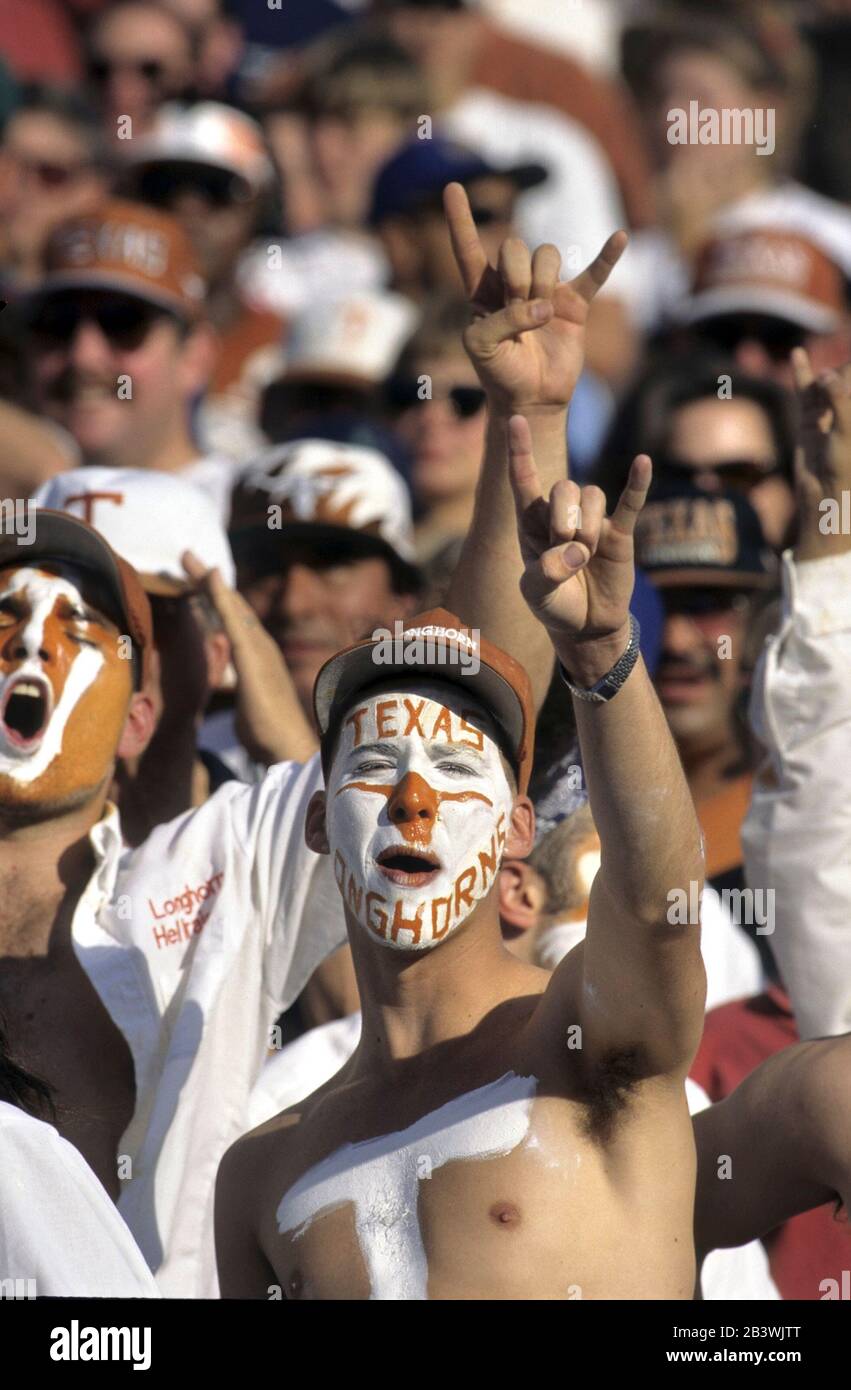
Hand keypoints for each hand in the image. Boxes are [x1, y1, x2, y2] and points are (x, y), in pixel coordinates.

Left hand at [182, 551, 317, 765]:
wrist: (287, 747)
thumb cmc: (268, 734)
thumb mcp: (248, 707)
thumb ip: (243, 692)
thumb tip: (239, 694)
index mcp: (257, 657)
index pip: (233, 620)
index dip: (215, 598)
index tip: (195, 580)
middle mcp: (260, 645)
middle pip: (231, 604)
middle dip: (208, 580)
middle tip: (186, 556)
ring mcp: (258, 648)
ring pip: (231, 605)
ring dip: (210, 580)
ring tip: (190, 559)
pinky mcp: (252, 656)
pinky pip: (233, 618)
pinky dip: (221, 596)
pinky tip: (209, 579)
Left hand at [444, 182, 626, 412]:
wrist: (531, 398)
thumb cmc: (499, 372)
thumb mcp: (481, 348)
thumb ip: (501, 319)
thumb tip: (544, 307)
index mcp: (483, 291)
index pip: (468, 249)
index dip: (460, 220)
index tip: (452, 188)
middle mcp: (514, 283)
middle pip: (514, 248)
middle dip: (515, 277)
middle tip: (517, 308)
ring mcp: (546, 290)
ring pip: (547, 255)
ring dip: (542, 282)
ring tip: (540, 317)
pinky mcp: (575, 304)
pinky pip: (594, 273)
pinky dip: (607, 256)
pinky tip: (620, 237)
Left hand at [508, 415, 650, 683]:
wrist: (585, 626)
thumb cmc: (553, 606)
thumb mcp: (536, 595)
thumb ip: (546, 573)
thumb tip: (577, 552)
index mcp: (531, 523)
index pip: (524, 480)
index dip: (520, 451)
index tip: (515, 419)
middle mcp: (561, 514)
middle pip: (564, 488)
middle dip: (564, 518)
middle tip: (565, 548)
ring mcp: (592, 521)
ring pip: (593, 496)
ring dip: (588, 527)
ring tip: (585, 557)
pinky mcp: (619, 533)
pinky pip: (631, 503)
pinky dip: (637, 483)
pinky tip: (643, 462)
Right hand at [791, 347, 850, 562]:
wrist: (825, 496)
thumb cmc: (846, 467)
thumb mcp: (847, 431)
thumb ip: (839, 400)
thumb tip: (826, 374)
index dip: (850, 373)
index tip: (840, 400)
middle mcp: (847, 408)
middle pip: (846, 375)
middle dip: (843, 374)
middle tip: (836, 407)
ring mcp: (829, 411)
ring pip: (826, 381)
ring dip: (824, 378)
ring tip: (827, 409)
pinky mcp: (809, 419)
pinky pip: (804, 391)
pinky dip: (801, 372)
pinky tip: (797, 354)